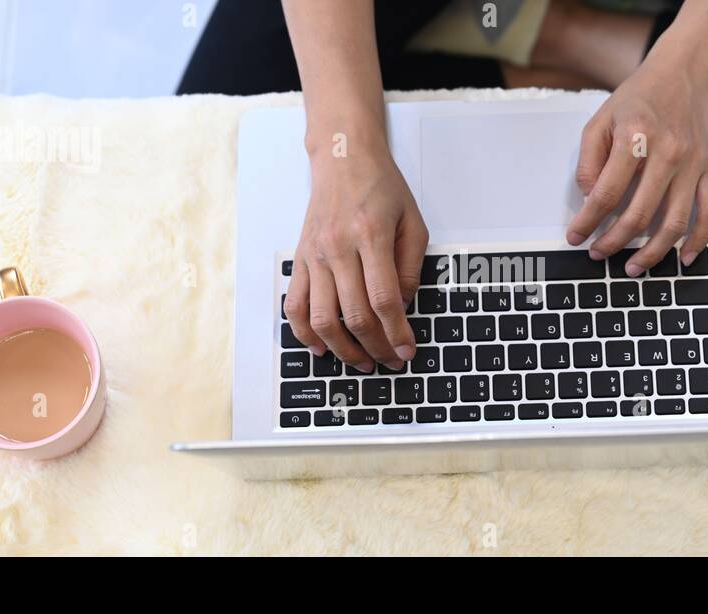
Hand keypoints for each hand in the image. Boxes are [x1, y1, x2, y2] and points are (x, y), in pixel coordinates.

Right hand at [283, 145, 426, 371]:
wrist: (343, 159)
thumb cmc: (381, 187)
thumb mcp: (413, 222)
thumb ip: (409, 267)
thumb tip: (402, 307)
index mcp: (371, 236)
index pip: (384, 299)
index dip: (397, 332)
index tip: (407, 350)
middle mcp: (338, 248)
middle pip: (355, 315)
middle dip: (376, 347)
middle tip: (391, 360)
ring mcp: (314, 255)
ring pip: (322, 318)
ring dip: (342, 348)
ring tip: (361, 361)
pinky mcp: (300, 259)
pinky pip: (295, 305)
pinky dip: (305, 332)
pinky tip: (322, 347)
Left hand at [567, 45, 707, 274]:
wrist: (683, 74)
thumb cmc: (639, 98)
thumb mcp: (600, 120)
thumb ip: (588, 161)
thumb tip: (589, 201)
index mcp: (635, 137)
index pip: (606, 194)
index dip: (587, 222)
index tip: (577, 237)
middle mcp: (667, 152)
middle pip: (639, 214)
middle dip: (614, 242)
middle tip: (598, 253)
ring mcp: (692, 164)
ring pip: (674, 222)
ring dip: (652, 252)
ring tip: (633, 267)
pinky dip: (698, 240)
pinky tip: (682, 258)